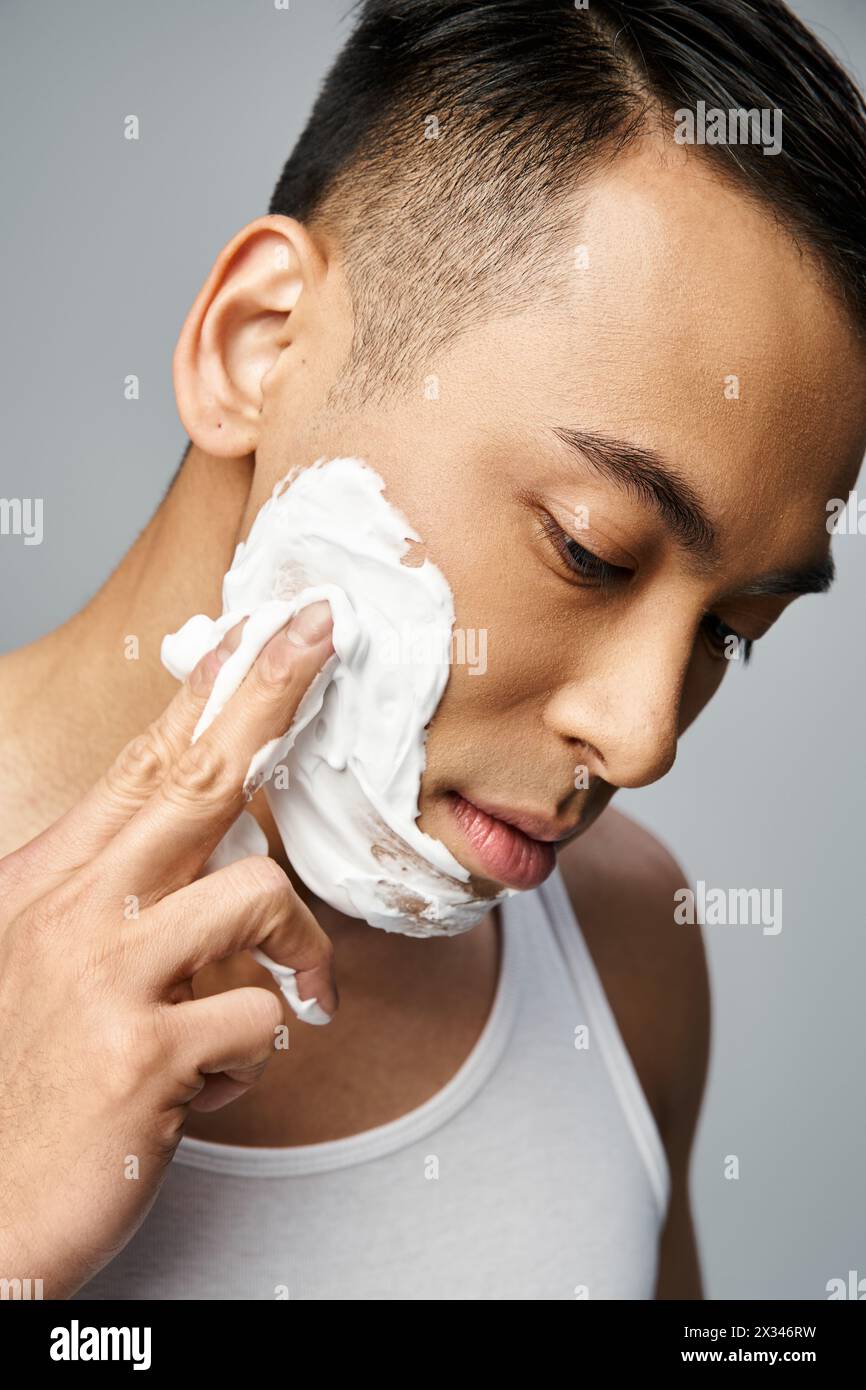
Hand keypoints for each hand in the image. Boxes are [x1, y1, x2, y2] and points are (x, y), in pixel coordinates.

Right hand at [0, 600, 334, 1297]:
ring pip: (255, 896)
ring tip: (290, 995)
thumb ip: (112, 905)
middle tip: (320, 632)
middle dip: (267, 693)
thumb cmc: (17, 1082)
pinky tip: (214, 1086)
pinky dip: (259, 1054)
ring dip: (296, 949)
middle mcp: (73, 913)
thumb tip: (202, 866)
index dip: (209, 690)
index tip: (257, 629)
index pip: (141, 764)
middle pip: (192, 778)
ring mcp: (105, 980)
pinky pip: (260, 1019)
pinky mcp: (142, 1056)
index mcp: (50, 884)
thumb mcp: (43, 966)